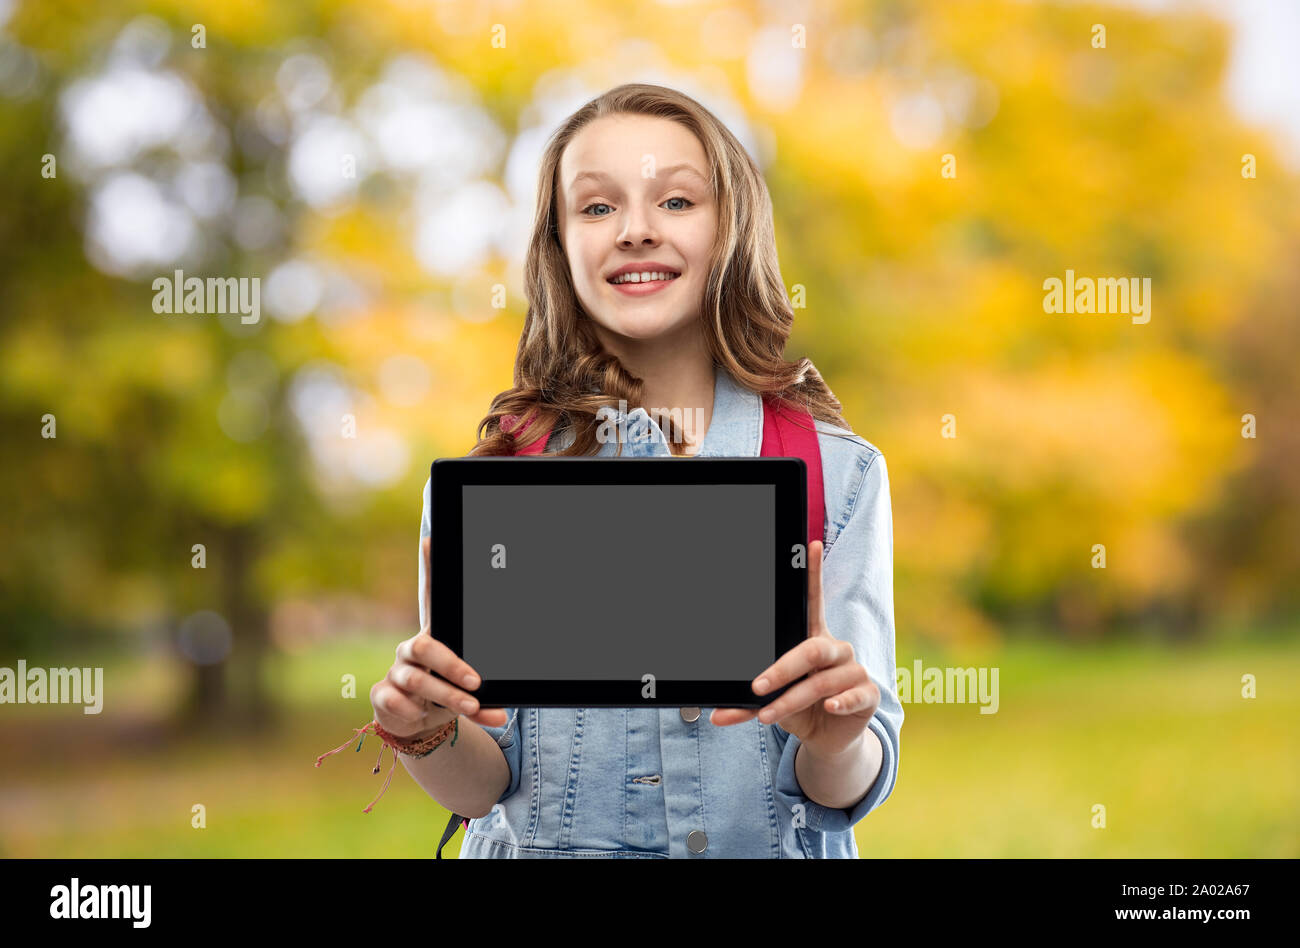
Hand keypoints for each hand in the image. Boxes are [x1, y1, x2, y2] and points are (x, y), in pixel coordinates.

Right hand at [368, 537, 508, 737]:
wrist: (417, 724)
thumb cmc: (446, 694)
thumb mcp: (465, 690)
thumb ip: (483, 699)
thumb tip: (504, 712)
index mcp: (434, 638)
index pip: (431, 599)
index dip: (428, 570)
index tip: (430, 540)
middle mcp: (411, 649)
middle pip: (425, 646)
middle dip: (452, 665)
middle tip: (476, 682)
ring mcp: (395, 671)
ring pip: (417, 679)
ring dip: (446, 694)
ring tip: (470, 705)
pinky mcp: (381, 694)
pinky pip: (395, 700)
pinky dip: (414, 711)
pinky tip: (423, 714)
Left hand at [709, 540, 878, 757]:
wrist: (826, 736)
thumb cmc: (799, 706)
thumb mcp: (771, 702)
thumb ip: (746, 706)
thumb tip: (715, 715)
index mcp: (813, 640)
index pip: (813, 601)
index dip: (813, 573)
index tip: (810, 545)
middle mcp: (835, 649)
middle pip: (811, 650)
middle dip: (781, 669)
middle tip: (757, 686)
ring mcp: (854, 670)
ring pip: (822, 681)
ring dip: (792, 699)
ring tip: (768, 714)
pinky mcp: (868, 694)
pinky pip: (855, 695)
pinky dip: (840, 702)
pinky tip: (829, 707)